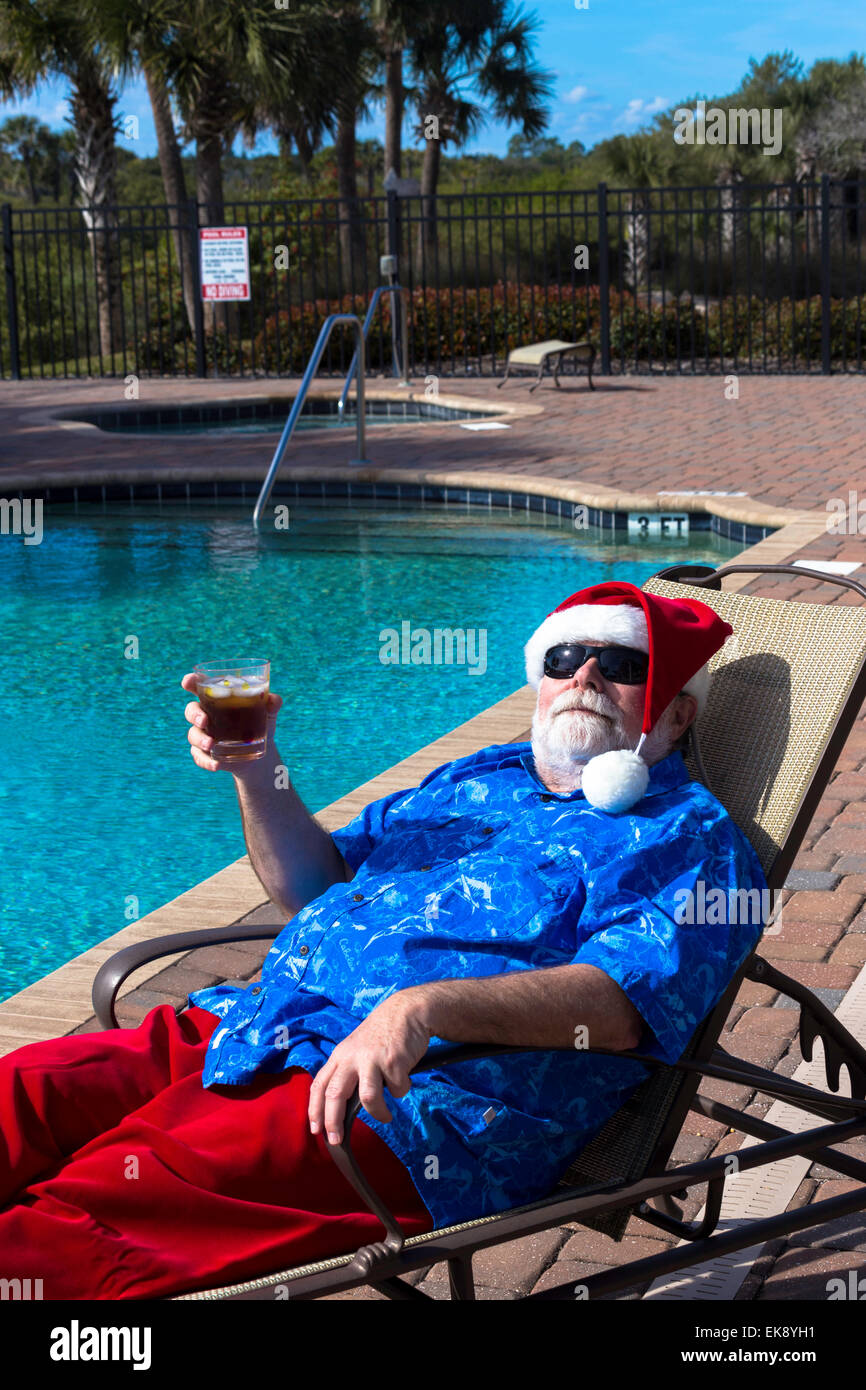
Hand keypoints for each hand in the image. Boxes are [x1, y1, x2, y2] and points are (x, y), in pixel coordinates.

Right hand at [181, 671, 282, 771]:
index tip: (188, 682)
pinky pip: (199, 756)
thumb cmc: (260, 723)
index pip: (199, 686)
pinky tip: (216, 765)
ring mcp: (204, 735)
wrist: (260, 752)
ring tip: (211, 744)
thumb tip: (274, 700)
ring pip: (193, 735)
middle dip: (194, 714)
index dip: (190, 682)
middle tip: (204, 721)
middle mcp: (206, 715)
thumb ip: (272, 704)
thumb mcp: (268, 713)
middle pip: (191, 710)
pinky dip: (206, 761)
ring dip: (199, 739)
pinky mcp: (206, 753)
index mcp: (217, 699)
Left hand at [308, 990, 431, 1145]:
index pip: (319, 1085)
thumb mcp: (356, 1049)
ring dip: (378, 1113)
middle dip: (333, 1122)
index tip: (315, 1130)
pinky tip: (403, 1081)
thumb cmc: (380, 1035)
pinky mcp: (394, 1061)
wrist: (406, 1011)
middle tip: (337, 1139)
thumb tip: (340, 1106)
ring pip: (368, 1098)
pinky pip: (397, 1089)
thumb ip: (347, 1072)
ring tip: (385, 1117)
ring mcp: (373, 1059)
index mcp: (340, 1056)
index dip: (314, 1110)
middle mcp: (352, 1057)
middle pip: (335, 1094)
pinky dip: (401, 1090)